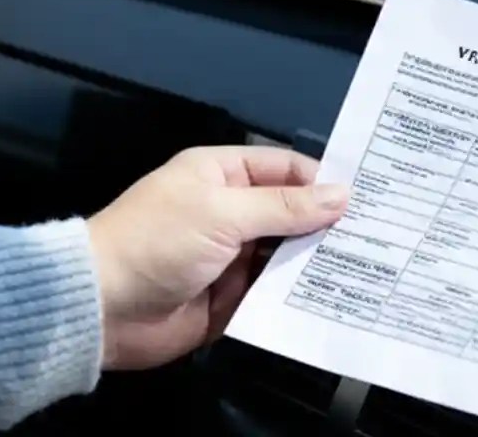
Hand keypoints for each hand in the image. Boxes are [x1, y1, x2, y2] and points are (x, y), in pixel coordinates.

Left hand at [86, 146, 347, 369]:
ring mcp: (232, 256)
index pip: (285, 169)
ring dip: (317, 260)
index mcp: (221, 175)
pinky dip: (299, 294)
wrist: (99, 309)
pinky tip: (335, 296)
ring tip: (368, 265)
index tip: (365, 198)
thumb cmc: (155, 243)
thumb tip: (340, 196)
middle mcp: (230, 211)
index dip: (322, 181)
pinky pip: (274, 292)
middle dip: (327, 223)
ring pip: (288, 254)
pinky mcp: (233, 298)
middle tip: (378, 233)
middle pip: (292, 212)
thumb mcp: (222, 212)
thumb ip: (284, 207)